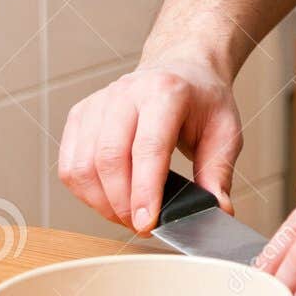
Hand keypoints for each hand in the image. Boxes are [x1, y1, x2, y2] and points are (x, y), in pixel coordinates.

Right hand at [57, 58, 242, 232]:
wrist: (182, 69)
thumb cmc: (203, 101)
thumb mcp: (226, 132)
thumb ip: (219, 173)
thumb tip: (217, 211)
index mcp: (166, 92)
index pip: (148, 147)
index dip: (144, 191)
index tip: (147, 224)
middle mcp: (126, 92)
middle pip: (109, 159)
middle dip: (122, 205)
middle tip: (143, 226)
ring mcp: (98, 102)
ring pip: (83, 166)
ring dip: (102, 203)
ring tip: (128, 214)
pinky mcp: (80, 115)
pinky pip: (69, 165)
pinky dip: (85, 192)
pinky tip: (108, 198)